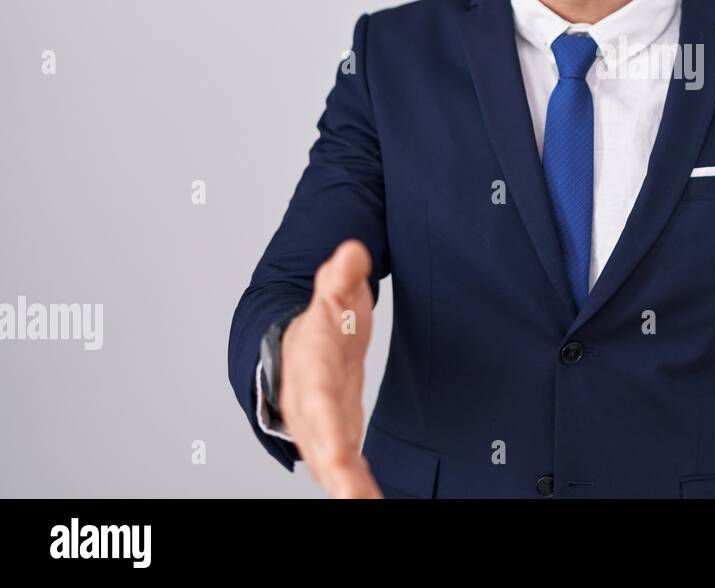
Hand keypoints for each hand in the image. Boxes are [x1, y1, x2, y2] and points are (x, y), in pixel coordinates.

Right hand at [279, 239, 382, 497]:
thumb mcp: (333, 295)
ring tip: (372, 509)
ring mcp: (322, 430)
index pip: (318, 402)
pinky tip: (373, 505)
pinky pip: (347, 473)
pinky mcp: (337, 443)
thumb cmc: (320, 325)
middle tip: (361, 503)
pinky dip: (357, 491)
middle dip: (340, 478)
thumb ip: (343, 276)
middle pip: (323, 448)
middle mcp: (310, 410)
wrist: (296, 346)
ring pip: (334, 467)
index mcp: (310, 373)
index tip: (338, 458)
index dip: (325, 430)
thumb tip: (353, 250)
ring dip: (351, 492)